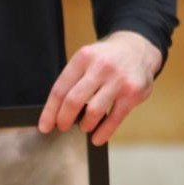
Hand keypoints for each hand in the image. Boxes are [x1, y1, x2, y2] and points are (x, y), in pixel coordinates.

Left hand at [39, 31, 161, 146]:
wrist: (138, 47)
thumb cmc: (107, 58)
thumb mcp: (87, 59)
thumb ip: (74, 81)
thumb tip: (57, 112)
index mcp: (83, 57)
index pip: (60, 89)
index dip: (50, 111)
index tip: (45, 126)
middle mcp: (101, 67)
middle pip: (74, 100)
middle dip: (64, 119)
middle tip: (62, 127)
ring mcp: (118, 80)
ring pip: (93, 111)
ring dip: (85, 125)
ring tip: (84, 127)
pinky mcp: (133, 92)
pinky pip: (114, 118)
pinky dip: (103, 132)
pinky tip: (97, 137)